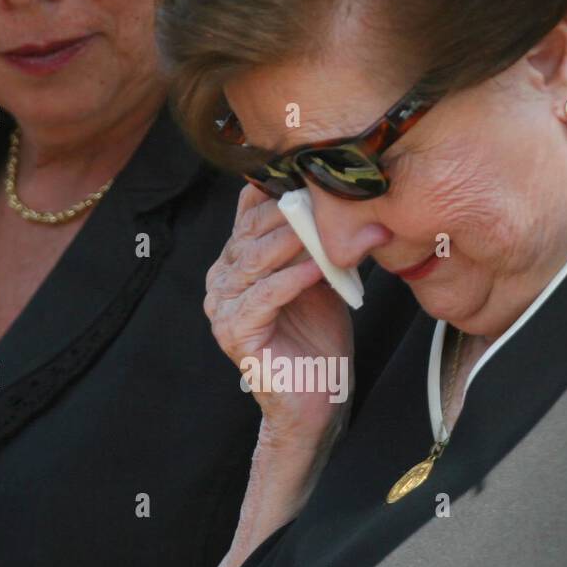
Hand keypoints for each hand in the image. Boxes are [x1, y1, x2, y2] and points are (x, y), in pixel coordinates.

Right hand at [205, 183, 354, 445]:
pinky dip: (291, 280)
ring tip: (326, 226)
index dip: (278, 189)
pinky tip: (317, 269)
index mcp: (237, 260)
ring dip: (294, 240)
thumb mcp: (321, 277)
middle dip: (291, 210)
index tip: (315, 170)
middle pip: (252, 231)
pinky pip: (263, 297)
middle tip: (325, 193)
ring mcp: (223, 307)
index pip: (249, 211)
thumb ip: (318, 241)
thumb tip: (344, 197)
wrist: (318, 396)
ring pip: (256, 260)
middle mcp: (223, 278)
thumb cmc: (319, 337)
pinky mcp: (235, 333)